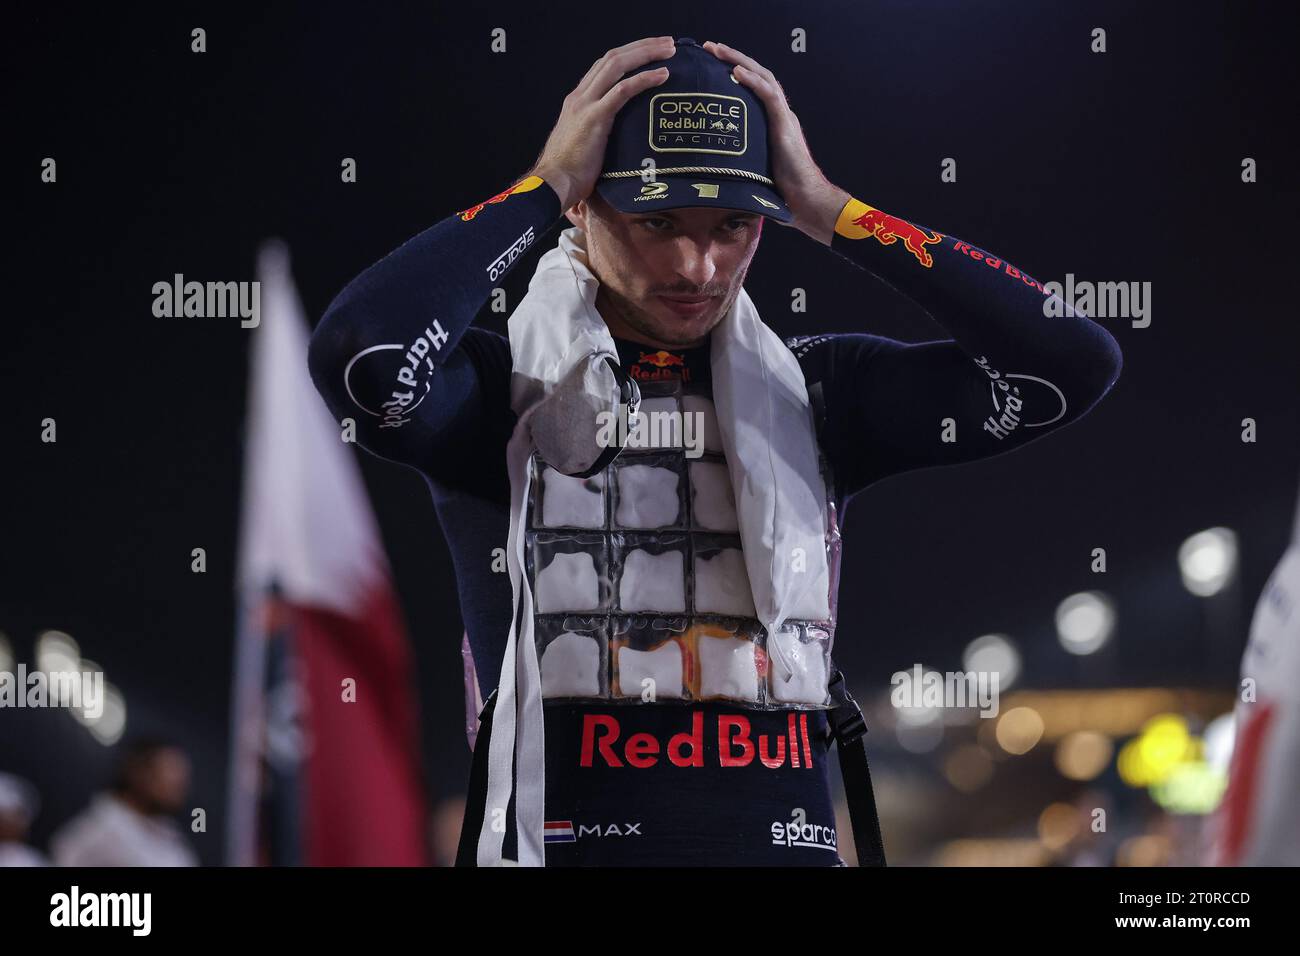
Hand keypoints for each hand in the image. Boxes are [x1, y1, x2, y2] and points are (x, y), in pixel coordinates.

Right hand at [529, 36, 675, 209]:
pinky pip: (623, 90)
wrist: (553, 184)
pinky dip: (645, 79)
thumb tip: (620, 140)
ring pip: (617, 65)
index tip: (650, 52)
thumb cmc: (569, 174)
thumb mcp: (585, 145)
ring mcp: (586, 105)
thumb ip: (599, 133)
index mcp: (577, 101)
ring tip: (670, 50)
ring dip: (646, 54)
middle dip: (642, 47)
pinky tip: (663, 74)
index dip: (628, 55)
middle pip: (612, 58)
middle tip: (667, 43)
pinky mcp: (595, 118)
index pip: (603, 66)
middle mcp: (580, 97)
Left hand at [702, 41, 849, 244]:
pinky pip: (768, 96)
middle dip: (733, 58)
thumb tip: (711, 170)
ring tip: (718, 50)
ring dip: (739, 61)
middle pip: (757, 76)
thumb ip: (740, 162)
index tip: (713, 63)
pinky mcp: (785, 125)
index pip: (754, 88)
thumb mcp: (754, 171)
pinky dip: (752, 81)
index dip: (735, 73)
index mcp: (773, 123)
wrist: (805, 201)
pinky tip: (736, 72)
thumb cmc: (780, 194)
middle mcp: (780, 115)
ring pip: (762, 78)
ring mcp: (784, 118)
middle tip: (710, 47)